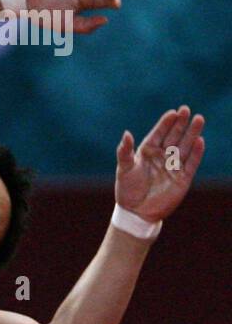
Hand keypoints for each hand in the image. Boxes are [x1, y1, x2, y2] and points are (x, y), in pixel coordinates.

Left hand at [115, 107, 205, 222]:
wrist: (136, 213)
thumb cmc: (127, 190)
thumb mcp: (124, 169)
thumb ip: (124, 152)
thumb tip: (126, 134)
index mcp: (148, 151)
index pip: (159, 133)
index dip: (166, 123)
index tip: (173, 113)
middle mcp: (162, 156)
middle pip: (174, 136)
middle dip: (181, 123)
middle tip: (187, 110)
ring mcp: (173, 166)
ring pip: (185, 146)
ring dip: (192, 133)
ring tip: (198, 119)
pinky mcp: (182, 178)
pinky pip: (191, 163)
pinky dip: (196, 153)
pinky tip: (200, 141)